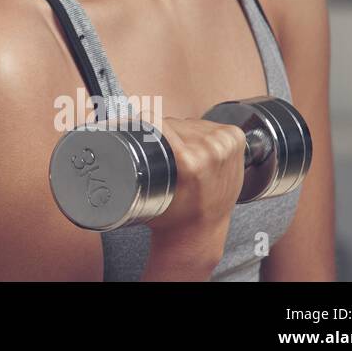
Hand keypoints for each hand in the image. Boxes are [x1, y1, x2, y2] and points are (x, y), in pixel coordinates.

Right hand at [144, 116, 245, 251]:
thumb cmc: (173, 215)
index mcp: (189, 161)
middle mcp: (211, 149)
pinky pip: (206, 125)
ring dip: (181, 135)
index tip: (136, 130)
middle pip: (173, 123)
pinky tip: (197, 152)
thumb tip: (117, 124)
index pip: (156, 121)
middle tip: (163, 157)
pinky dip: (198, 134)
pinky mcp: (234, 139)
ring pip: (188, 124)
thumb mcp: (148, 189)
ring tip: (181, 158)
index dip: (141, 123)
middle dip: (163, 135)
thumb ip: (136, 155)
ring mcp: (225, 143)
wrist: (202, 230)